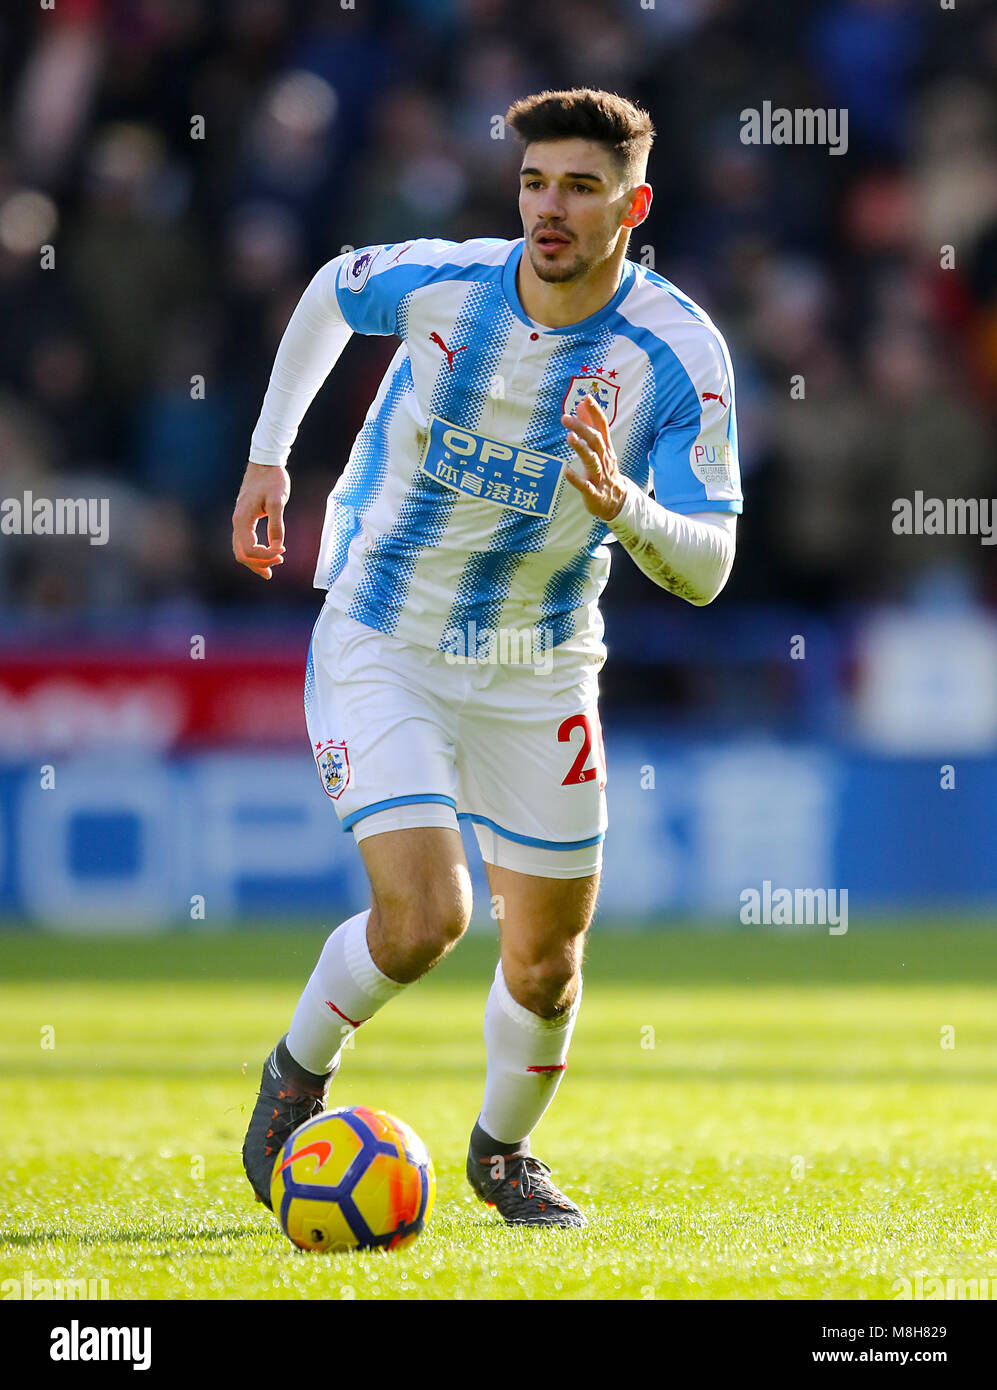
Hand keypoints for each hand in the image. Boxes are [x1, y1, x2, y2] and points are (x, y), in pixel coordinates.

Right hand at [232, 461, 288, 578]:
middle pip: (241, 554)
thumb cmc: (272, 480)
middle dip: (259, 563)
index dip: (265, 556)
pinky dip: (254, 553)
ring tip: (271, 570)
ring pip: (241, 550)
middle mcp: (237, 522)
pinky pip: (245, 542)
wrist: (265, 464)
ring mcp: (239, 521)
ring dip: (255, 562)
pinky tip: (267, 556)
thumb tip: (277, 546)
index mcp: (242, 520)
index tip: (282, 552)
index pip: (248, 549)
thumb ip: (276, 524)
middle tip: (279, 563)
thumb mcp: (278, 501)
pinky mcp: (245, 519)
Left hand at [561, 392, 626, 520]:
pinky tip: (566, 471)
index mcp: (606, 449)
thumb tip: (580, 404)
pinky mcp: (594, 493)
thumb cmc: (605, 472)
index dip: (595, 412)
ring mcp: (600, 477)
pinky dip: (576, 479)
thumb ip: (590, 426)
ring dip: (581, 449)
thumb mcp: (600, 449)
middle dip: (582, 428)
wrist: (617, 503)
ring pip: (592, 461)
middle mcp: (604, 461)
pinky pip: (585, 486)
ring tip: (570, 437)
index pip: (602, 427)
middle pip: (595, 441)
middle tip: (565, 418)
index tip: (586, 397)